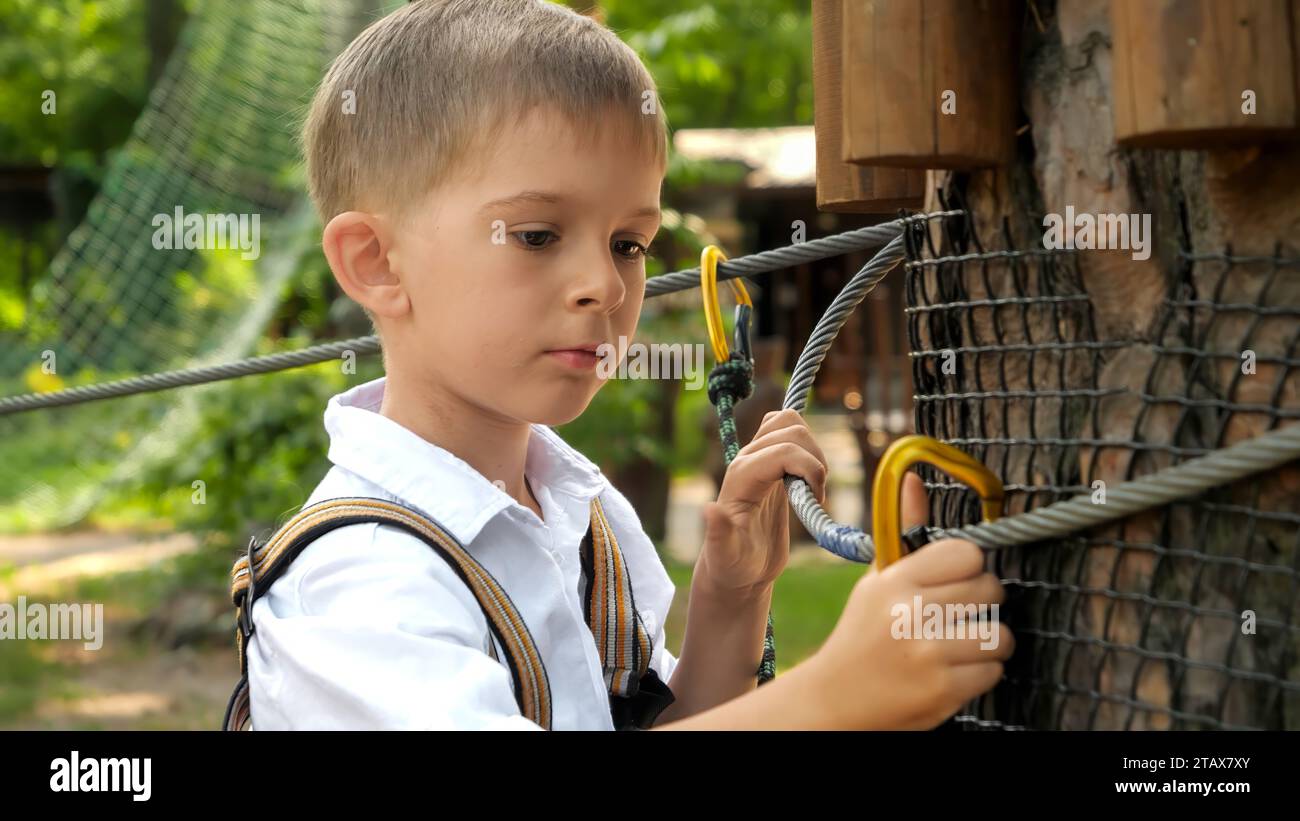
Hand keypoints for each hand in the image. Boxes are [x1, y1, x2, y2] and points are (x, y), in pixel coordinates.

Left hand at [697, 409, 827, 598]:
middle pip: (790, 428)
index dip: (809, 468)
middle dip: (813, 458)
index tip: (817, 500)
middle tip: (815, 495)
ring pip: (790, 422)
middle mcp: (747, 460)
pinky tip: (809, 478)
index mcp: (740, 477)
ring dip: (813, 450)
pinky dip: (807, 447)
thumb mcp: (726, 556)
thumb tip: (709, 510)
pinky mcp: (772, 462)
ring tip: (813, 485)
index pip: (783, 450)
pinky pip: (790, 431)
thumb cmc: (732, 566)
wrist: (736, 568)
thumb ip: (718, 535)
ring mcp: (759, 458)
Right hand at [804, 473, 1013, 728]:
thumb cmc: (863, 633)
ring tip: (960, 646)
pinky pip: (994, 670)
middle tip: (956, 617)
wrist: (835, 700)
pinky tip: (953, 672)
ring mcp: (926, 652)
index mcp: (894, 581)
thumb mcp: (877, 581)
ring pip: (1000, 633)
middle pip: (990, 590)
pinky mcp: (941, 690)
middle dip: (982, 605)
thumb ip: (904, 531)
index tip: (957, 583)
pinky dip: (981, 674)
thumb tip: (914, 478)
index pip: (967, 553)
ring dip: (989, 643)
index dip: (970, 568)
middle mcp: (908, 612)